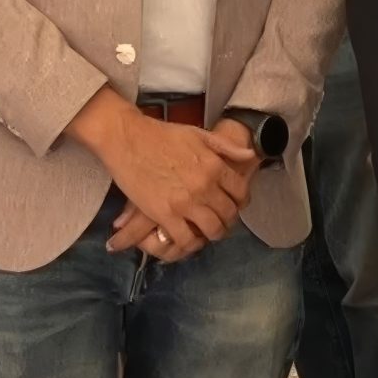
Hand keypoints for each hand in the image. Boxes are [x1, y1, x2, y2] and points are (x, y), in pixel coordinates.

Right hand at [75, 103, 255, 259]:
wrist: (127, 138)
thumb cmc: (161, 134)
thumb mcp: (198, 134)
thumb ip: (226, 146)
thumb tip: (250, 154)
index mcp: (215, 166)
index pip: (241, 192)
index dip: (240, 202)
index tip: (234, 204)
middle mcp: (204, 186)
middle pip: (228, 214)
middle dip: (227, 220)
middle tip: (220, 221)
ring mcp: (185, 202)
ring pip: (212, 230)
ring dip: (212, 234)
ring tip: (206, 232)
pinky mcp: (165, 215)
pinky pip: (186, 239)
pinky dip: (190, 243)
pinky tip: (187, 237)